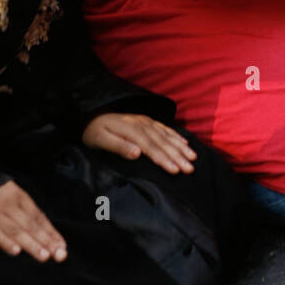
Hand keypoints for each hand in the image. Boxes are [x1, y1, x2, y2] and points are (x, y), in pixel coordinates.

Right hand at [0, 181, 66, 261]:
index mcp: (19, 197)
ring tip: (44, 256)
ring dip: (31, 244)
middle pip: (30, 225)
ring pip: (15, 230)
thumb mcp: (11, 195)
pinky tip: (16, 251)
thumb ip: (24, 210)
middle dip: (46, 240)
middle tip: (59, 255)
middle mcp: (9, 204)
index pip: (38, 217)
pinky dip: (5, 242)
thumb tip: (45, 230)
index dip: (51, 232)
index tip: (62, 246)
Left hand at [82, 112, 196, 173]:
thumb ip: (118, 146)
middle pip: (162, 142)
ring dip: (181, 147)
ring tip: (193, 158)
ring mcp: (145, 121)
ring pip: (166, 135)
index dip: (164, 158)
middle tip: (190, 169)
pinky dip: (176, 136)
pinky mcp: (147, 121)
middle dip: (178, 155)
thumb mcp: (100, 140)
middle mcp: (141, 123)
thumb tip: (137, 153)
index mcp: (130, 129)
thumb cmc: (94, 132)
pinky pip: (165, 128)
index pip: (150, 147)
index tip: (175, 170)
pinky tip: (185, 143)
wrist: (91, 114)